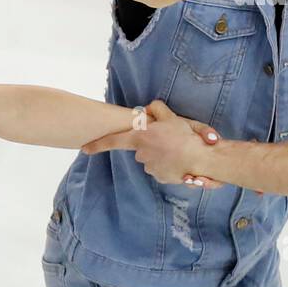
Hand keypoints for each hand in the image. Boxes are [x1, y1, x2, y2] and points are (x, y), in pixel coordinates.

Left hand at [82, 99, 224, 188]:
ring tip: (180, 150)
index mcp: (140, 138)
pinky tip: (182, 161)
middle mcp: (141, 154)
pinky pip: (162, 169)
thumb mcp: (173, 117)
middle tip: (171, 139)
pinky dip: (170, 166)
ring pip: (152, 159)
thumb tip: (149, 108)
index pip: (112, 141)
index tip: (84, 148)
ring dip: (162, 155)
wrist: (203, 160)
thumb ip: (158, 110)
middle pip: (141, 148)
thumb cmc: (187, 137)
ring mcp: (150, 168)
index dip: (97, 145)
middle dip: (151, 145)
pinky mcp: (160, 178)